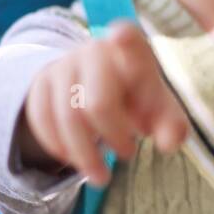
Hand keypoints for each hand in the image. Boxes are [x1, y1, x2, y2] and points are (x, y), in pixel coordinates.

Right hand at [19, 19, 188, 186]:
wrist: (100, 89)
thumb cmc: (140, 100)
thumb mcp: (162, 113)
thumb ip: (173, 128)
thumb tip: (169, 145)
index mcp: (133, 51)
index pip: (129, 38)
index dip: (124, 38)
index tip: (120, 36)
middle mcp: (95, 50)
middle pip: (97, 103)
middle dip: (114, 138)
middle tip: (129, 154)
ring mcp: (64, 63)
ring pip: (66, 117)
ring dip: (84, 155)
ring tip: (101, 176)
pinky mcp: (40, 81)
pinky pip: (41, 119)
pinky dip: (57, 146)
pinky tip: (72, 160)